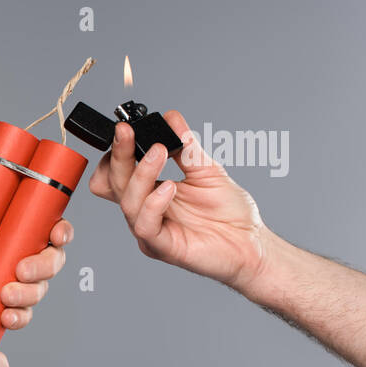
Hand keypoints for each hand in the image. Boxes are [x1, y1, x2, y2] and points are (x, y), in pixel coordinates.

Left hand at [0, 189, 73, 331]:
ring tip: (5, 294)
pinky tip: (5, 316)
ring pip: (39, 289)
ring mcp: (10, 287)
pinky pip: (22, 317)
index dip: (60, 229)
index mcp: (4, 232)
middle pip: (52, 258)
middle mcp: (13, 259)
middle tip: (21, 270)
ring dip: (30, 292)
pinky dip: (19, 317)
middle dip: (46, 265)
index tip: (56, 233)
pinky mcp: (1, 314)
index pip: (44, 225)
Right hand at [88, 111, 271, 292]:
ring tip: (159, 152)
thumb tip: (171, 119)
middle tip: (127, 132)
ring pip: (127, 201)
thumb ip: (186, 146)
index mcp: (150, 192)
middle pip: (113, 183)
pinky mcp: (162, 247)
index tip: (126, 127)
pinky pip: (145, 225)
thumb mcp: (208, 170)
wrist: (251, 243)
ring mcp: (150, 230)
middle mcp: (145, 210)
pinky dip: (153, 203)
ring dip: (140, 173)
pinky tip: (169, 187)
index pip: (118, 171)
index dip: (117, 151)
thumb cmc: (229, 214)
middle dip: (120, 154)